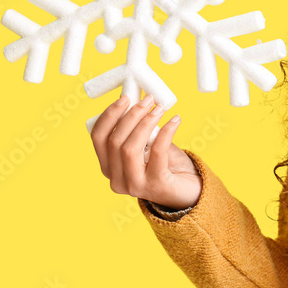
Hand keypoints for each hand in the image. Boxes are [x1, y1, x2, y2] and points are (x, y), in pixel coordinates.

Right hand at [88, 93, 201, 209]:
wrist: (189, 190)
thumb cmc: (167, 164)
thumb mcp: (147, 145)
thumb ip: (139, 129)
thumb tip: (137, 99)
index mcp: (109, 168)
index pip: (98, 138)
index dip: (109, 115)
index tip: (125, 98)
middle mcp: (117, 180)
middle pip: (115, 141)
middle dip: (131, 115)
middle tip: (149, 100)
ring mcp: (135, 185)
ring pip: (130, 148)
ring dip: (146, 122)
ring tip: (160, 108)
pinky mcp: (156, 185)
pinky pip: (157, 153)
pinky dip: (166, 132)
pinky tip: (175, 120)